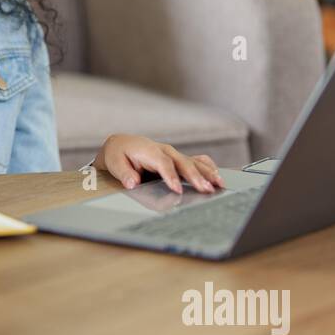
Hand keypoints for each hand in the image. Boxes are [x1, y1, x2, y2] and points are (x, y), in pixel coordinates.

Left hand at [93, 133, 224, 193]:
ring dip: (207, 173)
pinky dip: (207, 167)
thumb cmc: (119, 154)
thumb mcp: (115, 163)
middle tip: (206, 189)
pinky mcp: (178, 158)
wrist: (122, 144)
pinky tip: (217, 176)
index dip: (171, 176)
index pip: (163, 163)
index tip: (178, 190)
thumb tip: (132, 182)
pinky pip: (196, 160)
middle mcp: (165, 150)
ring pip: (193, 162)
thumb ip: (124, 173)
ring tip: (219, 184)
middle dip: (195, 177)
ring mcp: (174, 154)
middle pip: (183, 163)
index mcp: (150, 151)